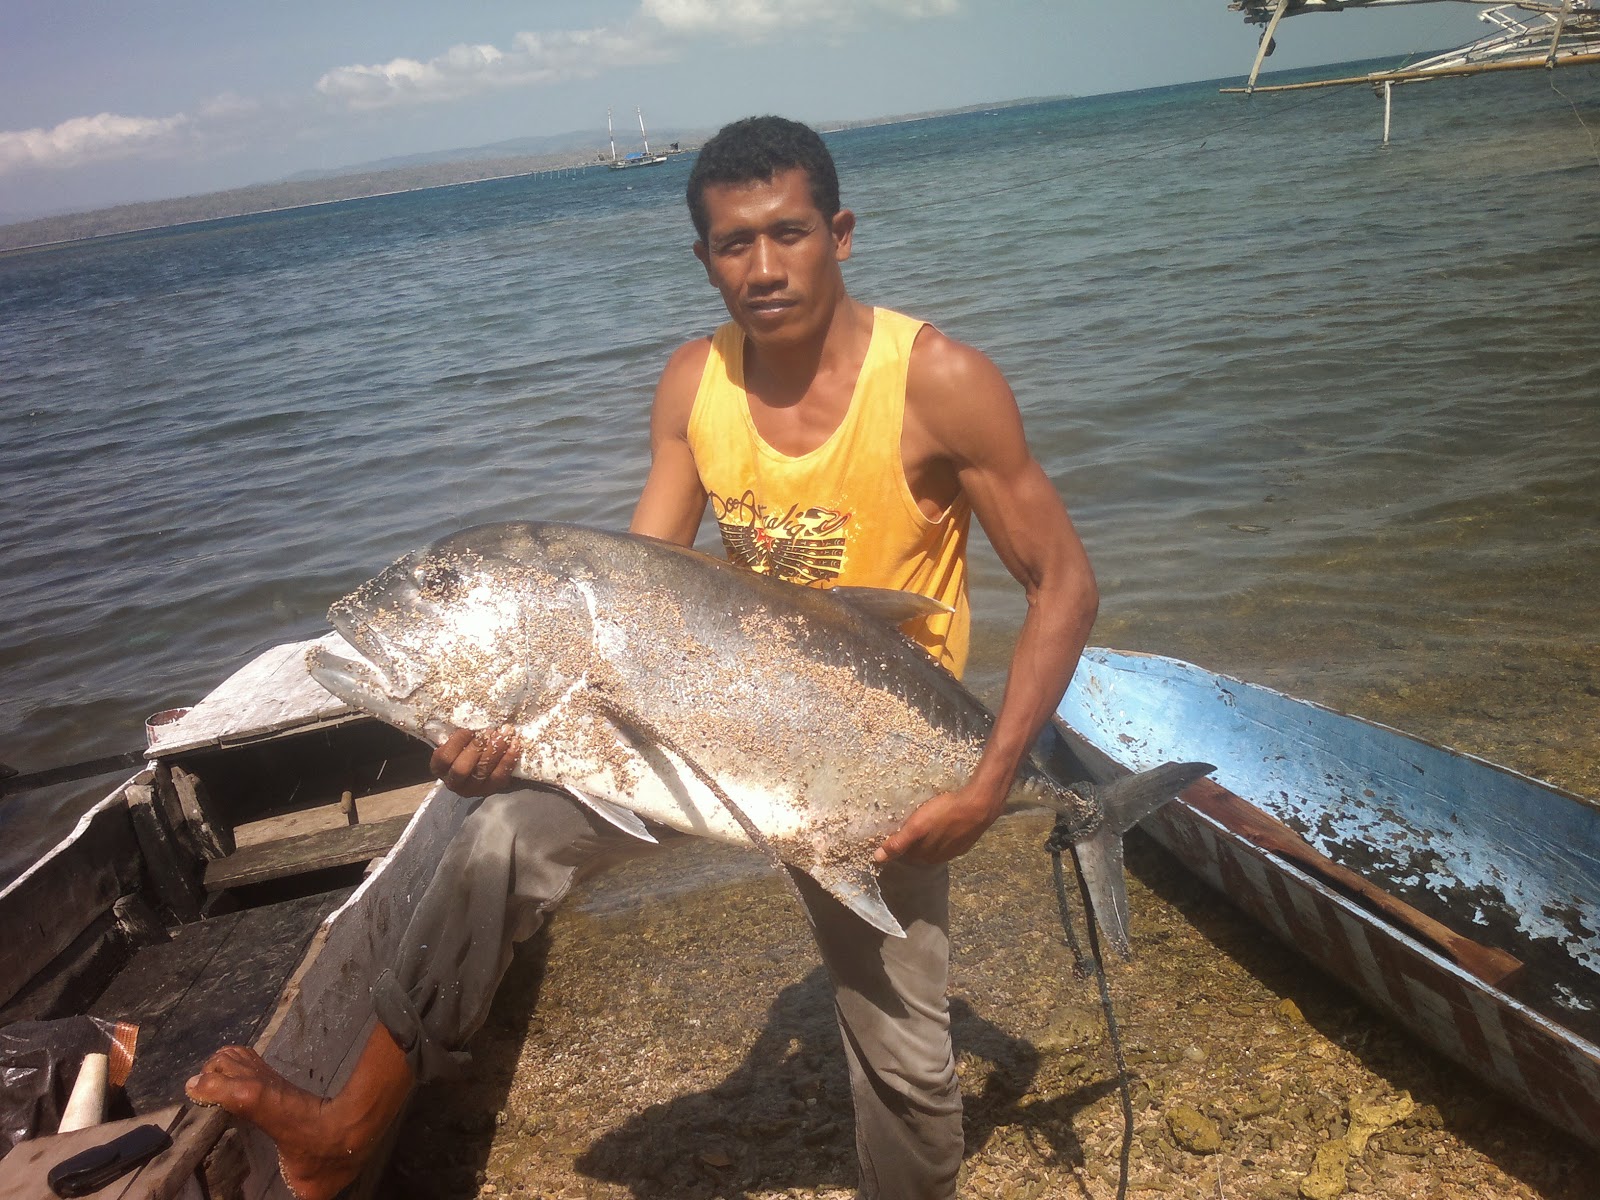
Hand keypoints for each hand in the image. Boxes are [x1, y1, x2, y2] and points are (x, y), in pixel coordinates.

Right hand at [431, 728, 519, 796]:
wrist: (478, 759)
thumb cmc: (463, 742)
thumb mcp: (455, 736)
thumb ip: (457, 728)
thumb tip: (470, 712)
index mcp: (439, 767)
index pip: (444, 757)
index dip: (457, 741)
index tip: (471, 726)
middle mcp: (453, 782)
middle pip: (462, 768)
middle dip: (477, 747)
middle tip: (490, 730)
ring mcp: (473, 788)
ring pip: (482, 772)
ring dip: (495, 750)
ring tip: (505, 732)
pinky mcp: (491, 789)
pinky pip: (500, 776)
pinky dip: (509, 759)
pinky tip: (515, 744)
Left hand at [873, 782, 1004, 866]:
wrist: (980, 805)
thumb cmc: (945, 813)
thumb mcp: (917, 826)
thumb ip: (898, 843)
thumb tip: (877, 858)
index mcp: (926, 855)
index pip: (906, 854)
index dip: (899, 843)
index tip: (894, 830)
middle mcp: (940, 857)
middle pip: (920, 852)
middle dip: (913, 842)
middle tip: (908, 825)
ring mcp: (954, 850)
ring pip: (935, 847)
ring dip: (928, 838)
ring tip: (924, 823)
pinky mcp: (965, 841)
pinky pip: (949, 841)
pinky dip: (943, 835)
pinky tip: (943, 823)